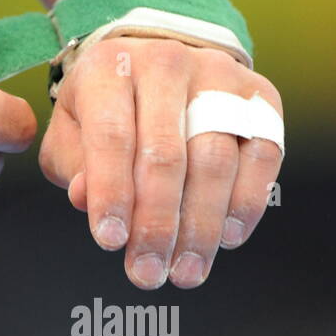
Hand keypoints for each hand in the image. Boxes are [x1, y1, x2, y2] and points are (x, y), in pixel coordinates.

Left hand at [39, 37, 283, 288]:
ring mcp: (219, 76)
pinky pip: (261, 155)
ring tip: (186, 271)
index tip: (111, 244)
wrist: (164, 61)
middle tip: (148, 274)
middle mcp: (168, 63)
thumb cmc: (111, 110)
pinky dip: (246, 203)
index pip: (112, 136)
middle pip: (167, 155)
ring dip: (201, 226)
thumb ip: (75, 167)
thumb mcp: (74, 132)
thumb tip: (88, 200)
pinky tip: (227, 239)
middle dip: (157, 225)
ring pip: (215, 160)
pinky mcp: (259, 97)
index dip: (112, 194)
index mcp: (111, 68)